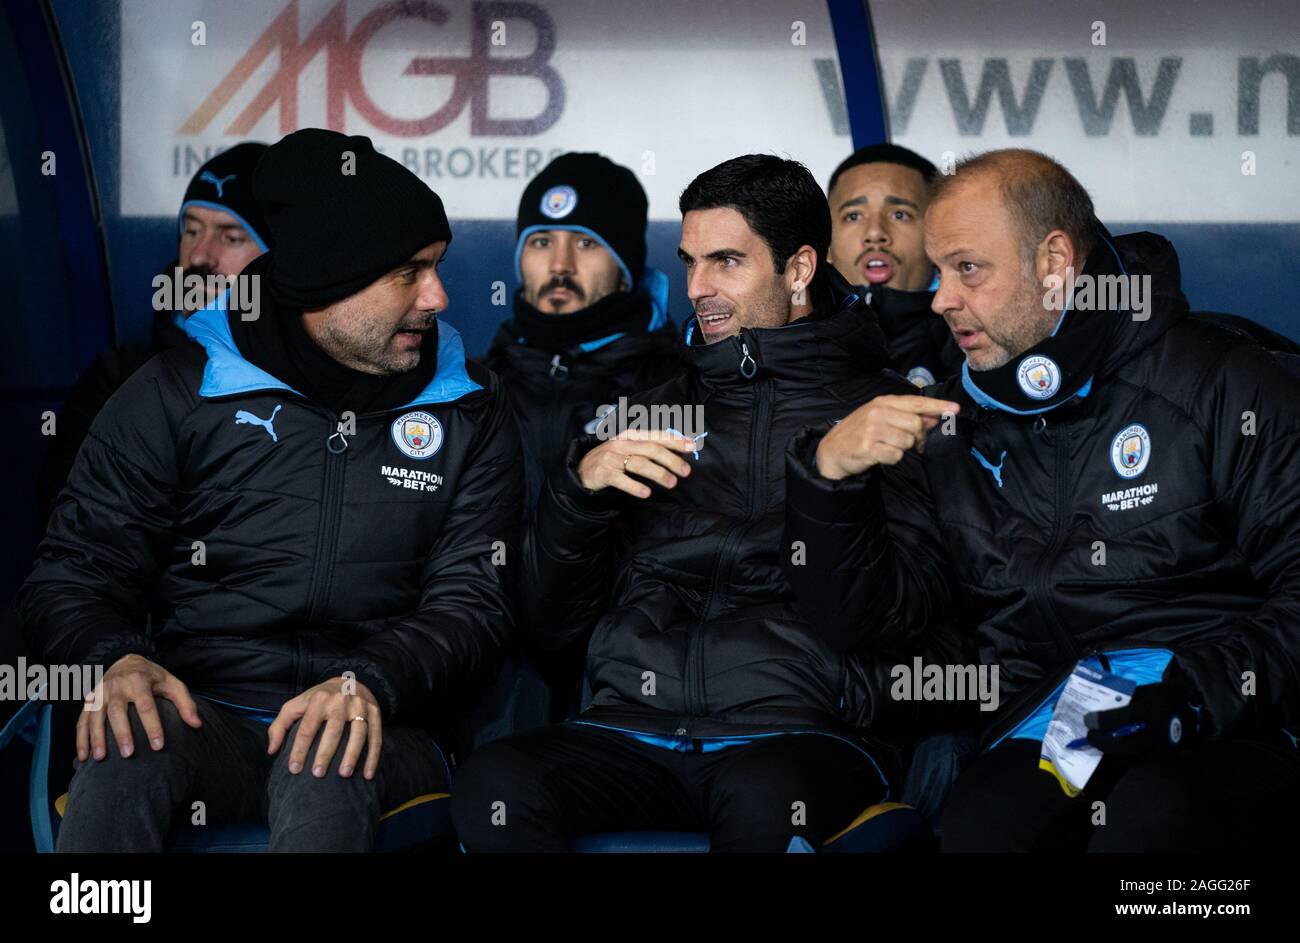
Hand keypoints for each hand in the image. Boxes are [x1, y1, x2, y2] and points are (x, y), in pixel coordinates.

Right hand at [77, 653, 201, 762]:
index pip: (146, 705)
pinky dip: (80, 739)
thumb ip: (185, 703)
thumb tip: (197, 724)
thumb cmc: (152, 676)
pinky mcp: (89, 700)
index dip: (152, 726)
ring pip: (95, 716)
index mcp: (138, 680)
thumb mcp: (172, 683)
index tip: (158, 746)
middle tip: (128, 754)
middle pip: (117, 711)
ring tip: (100, 758)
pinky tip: (82, 757)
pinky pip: (82, 720)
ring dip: (96, 738)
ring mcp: (100, 693)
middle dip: (122, 733)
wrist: (124, 659)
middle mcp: (116, 686)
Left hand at [268, 677, 381, 779]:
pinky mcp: (375, 712)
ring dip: (352, 755)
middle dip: (325, 753)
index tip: (294, 769)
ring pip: (358, 733)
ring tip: (344, 775)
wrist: (348, 680)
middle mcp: (340, 701)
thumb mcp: (295, 705)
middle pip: (334, 730)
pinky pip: (376, 736)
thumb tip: (272, 750)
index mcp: (319, 700)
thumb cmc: (318, 699)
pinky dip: (373, 756)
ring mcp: (360, 706)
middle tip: (318, 774)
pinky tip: (367, 774)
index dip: (299, 750)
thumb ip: (279, 725)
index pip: (307, 728)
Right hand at [576, 429, 698, 498]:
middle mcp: (622, 444)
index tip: (692, 446)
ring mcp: (612, 458)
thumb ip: (648, 447)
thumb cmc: (612, 459)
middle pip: (651, 449)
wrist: (582, 470)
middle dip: (671, 460)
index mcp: (631, 435)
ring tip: (672, 483)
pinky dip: (635, 486)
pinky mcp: (604, 473)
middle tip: (685, 471)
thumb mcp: (628, 447)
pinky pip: (621, 480)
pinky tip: (646, 493)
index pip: (656, 436)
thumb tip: (677, 452)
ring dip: (658, 473)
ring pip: (639, 464)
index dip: (675, 440)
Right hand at [815, 395, 959, 479]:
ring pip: (907, 441)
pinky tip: (880, 456)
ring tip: (887, 448)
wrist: (832, 450)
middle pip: (915, 425)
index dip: (938, 406)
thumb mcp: (882, 419)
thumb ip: (907, 417)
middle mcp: (878, 412)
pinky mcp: (868, 448)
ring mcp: (872, 429)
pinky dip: (892, 459)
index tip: (955, 409)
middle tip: (912, 445)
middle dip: (918, 438)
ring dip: (902, 449)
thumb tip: (934, 418)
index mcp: (883, 402)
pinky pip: (896, 455)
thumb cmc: (859, 433)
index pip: (916, 402)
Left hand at [1084, 677, 1200, 755]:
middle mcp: (1162, 733)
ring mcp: (1165, 748)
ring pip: (1133, 756)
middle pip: (1129, 745)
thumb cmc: (1164, 696)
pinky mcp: (1165, 756)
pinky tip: (1111, 747)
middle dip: (1105, 743)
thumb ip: (1124, 701)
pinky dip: (1123, 754)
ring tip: (1098, 741)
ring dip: (1112, 751)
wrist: (1193, 708)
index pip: (1125, 719)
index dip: (1103, 721)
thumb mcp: (1144, 691)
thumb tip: (1098, 710)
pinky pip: (1140, 759)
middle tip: (1089, 735)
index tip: (1087, 720)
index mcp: (1155, 711)